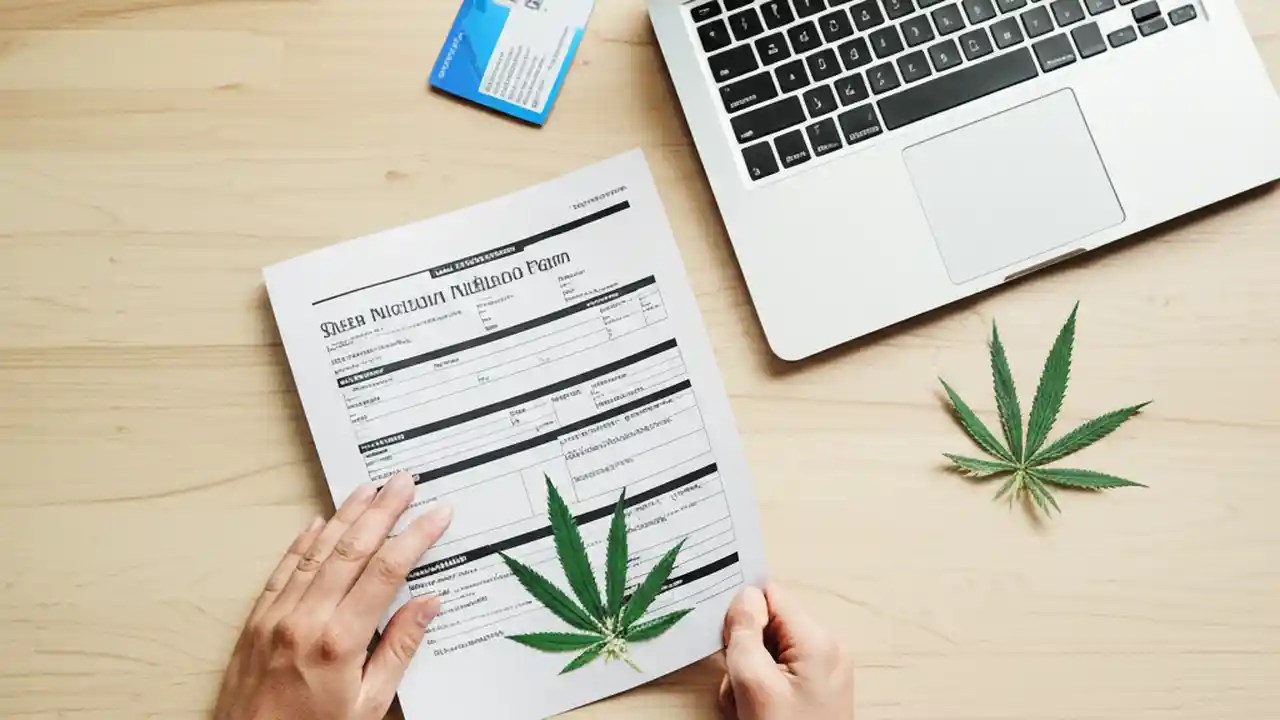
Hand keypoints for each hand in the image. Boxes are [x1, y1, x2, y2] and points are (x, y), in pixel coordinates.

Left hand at [215, 472, 452, 719]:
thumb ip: (399, 650)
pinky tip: (316, 522)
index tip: (436, 515)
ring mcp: (275, 617)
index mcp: (340, 641)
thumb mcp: (368, 706)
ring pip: (316, 551)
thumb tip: (428, 605)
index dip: (415, 537)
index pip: (386, 572)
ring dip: (345, 516)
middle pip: (352, 550)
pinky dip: (301, 542)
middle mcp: (305, 620)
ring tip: (368, 489)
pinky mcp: (255, 623)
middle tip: (404, 482)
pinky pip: (282, 570)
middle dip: (382, 511)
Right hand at [719, 585, 853, 719]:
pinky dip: (764, 686)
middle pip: (770, 623)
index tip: (730, 642)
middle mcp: (829, 648)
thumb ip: (745, 631)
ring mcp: (827, 669)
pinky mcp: (820, 687)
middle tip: (740, 686)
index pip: (771, 594)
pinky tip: (761, 710)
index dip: (744, 614)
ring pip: (771, 649)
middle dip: (746, 652)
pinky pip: (782, 670)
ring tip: (750, 706)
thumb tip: (745, 595)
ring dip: (751, 674)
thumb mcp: (753, 683)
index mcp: (817, 640)